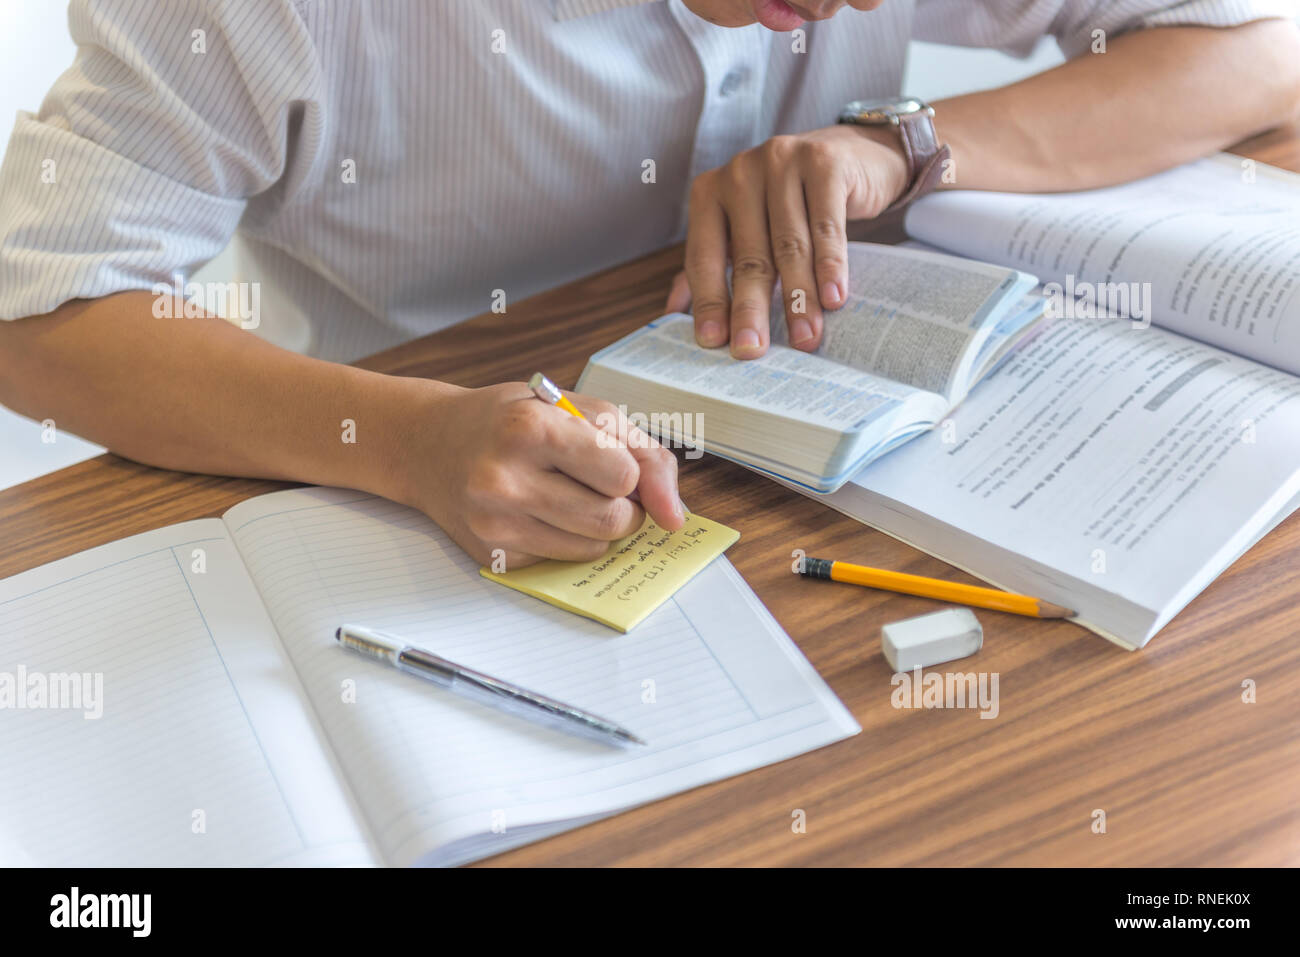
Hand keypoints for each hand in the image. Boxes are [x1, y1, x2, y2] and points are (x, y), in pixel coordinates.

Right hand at [405, 382, 683, 567]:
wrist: (429, 444)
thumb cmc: (512, 420)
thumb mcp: (580, 410)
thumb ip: (642, 454)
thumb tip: (674, 518)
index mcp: (530, 428)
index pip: (623, 476)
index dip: (625, 471)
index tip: (603, 458)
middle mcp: (504, 478)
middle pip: (612, 521)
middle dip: (622, 507)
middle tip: (597, 485)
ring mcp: (494, 523)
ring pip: (592, 549)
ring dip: (598, 527)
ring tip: (570, 496)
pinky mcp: (490, 556)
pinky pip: (562, 563)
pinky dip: (565, 542)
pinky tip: (538, 513)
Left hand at [667, 124, 909, 357]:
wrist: (851, 157)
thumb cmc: (791, 204)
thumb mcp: (747, 230)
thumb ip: (712, 265)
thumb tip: (673, 313)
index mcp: (710, 192)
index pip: (704, 256)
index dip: (709, 302)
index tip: (714, 342)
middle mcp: (739, 172)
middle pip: (747, 256)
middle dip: (750, 309)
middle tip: (752, 350)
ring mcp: (781, 161)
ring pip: (788, 245)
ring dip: (798, 298)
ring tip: (805, 338)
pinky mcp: (823, 162)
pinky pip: (826, 226)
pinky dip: (830, 266)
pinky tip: (835, 299)